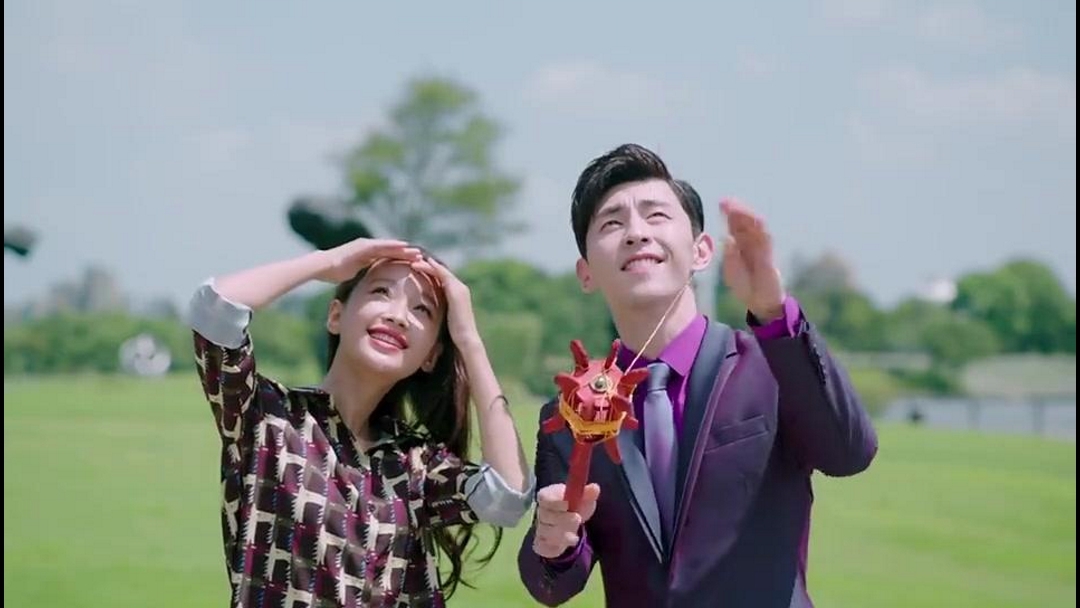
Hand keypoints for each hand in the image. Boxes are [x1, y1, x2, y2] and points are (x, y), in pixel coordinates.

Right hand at [315, 238, 422, 283]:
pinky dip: (392, 246)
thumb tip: (368, 291)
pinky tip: (403, 246)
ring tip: (417, 252)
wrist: (323, 266)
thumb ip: (363, 279)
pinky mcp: (363, 246)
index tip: (415, 265)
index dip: (402, 260)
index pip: (388, 258)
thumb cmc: (335, 273)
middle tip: (422, 257)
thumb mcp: (354, 277)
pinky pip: (381, 245)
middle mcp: (369, 248)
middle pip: (392, 251)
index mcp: (368, 256)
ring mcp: (366, 246)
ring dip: (403, 249)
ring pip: (389, 247)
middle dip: (406, 254)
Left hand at [410, 257, 480, 350]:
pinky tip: (418, 265)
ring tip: (412, 260)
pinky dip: (430, 268)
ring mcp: (459, 288)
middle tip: (412, 259)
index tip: (415, 268)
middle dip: (427, 265)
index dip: (429, 272)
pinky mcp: (455, 290)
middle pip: (441, 271)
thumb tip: (422, 320)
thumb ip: (436, 315)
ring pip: (440, 270)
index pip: (442, 279)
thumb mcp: (443, 321)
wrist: (465, 340)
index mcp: (457, 295)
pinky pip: (441, 274)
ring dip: (426, 264)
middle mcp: (460, 288)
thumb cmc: (453, 336)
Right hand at [532, 483, 599, 558]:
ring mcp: (540, 528)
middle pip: (546, 516)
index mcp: (548, 496)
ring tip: (575, 533)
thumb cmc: (576, 507)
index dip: (555, 502)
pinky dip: (560, 545)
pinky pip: (546, 546)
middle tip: (577, 518)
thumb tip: (594, 487)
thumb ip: (589, 494)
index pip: (544, 497)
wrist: (569, 526)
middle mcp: (541, 512)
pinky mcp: (540, 543)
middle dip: (563, 519)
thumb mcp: (584, 500)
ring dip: (564, 534)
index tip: (568, 504)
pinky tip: (569, 541)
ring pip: (547, 532)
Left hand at [720, 198, 786, 320]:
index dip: (729, 214)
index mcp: (740, 245)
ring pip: (756, 228)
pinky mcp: (769, 258)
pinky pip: (767, 241)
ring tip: (738, 208)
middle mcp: (751, 244)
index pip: (735, 225)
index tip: (722, 203)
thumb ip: (730, 256)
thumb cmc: (744, 286)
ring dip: (748, 216)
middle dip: (737, 211)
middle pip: (745, 223)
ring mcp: (761, 249)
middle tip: (727, 201)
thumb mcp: (731, 271)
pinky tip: (757, 220)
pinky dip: (762, 230)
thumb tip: (727, 238)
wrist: (759, 302)